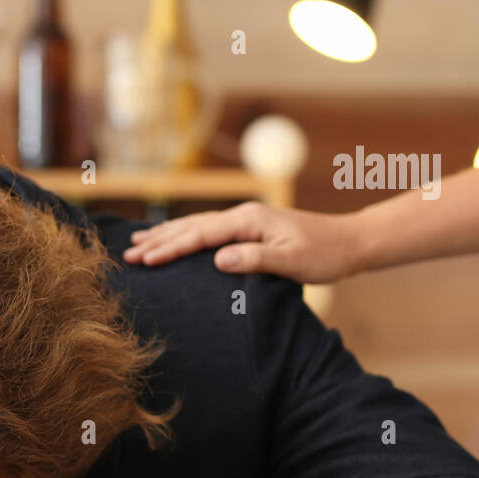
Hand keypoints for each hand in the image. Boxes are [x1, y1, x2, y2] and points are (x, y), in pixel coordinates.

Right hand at [122, 201, 364, 283]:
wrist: (350, 242)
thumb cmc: (324, 255)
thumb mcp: (291, 261)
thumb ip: (254, 259)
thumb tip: (217, 260)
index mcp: (248, 221)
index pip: (200, 235)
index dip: (170, 248)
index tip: (145, 260)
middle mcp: (243, 215)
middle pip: (191, 226)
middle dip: (158, 240)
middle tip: (128, 253)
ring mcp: (246, 219)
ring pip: (196, 225)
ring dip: (167, 234)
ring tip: (139, 242)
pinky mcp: (250, 228)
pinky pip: (208, 230)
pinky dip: (186, 233)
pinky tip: (176, 238)